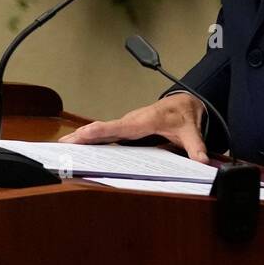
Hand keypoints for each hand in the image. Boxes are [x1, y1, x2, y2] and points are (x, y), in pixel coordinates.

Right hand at [59, 93, 209, 163]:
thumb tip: (202, 161)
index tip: (82, 135)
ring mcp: (125, 125)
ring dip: (81, 138)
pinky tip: (77, 147)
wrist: (183, 103)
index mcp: (143, 121)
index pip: (117, 127)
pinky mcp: (124, 130)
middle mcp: (130, 122)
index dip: (99, 132)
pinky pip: (104, 134)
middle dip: (81, 136)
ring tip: (62, 147)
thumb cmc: (184, 115)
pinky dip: (89, 139)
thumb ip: (196, 146)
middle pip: (101, 130)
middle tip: (61, 145)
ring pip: (100, 132)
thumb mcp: (192, 130)